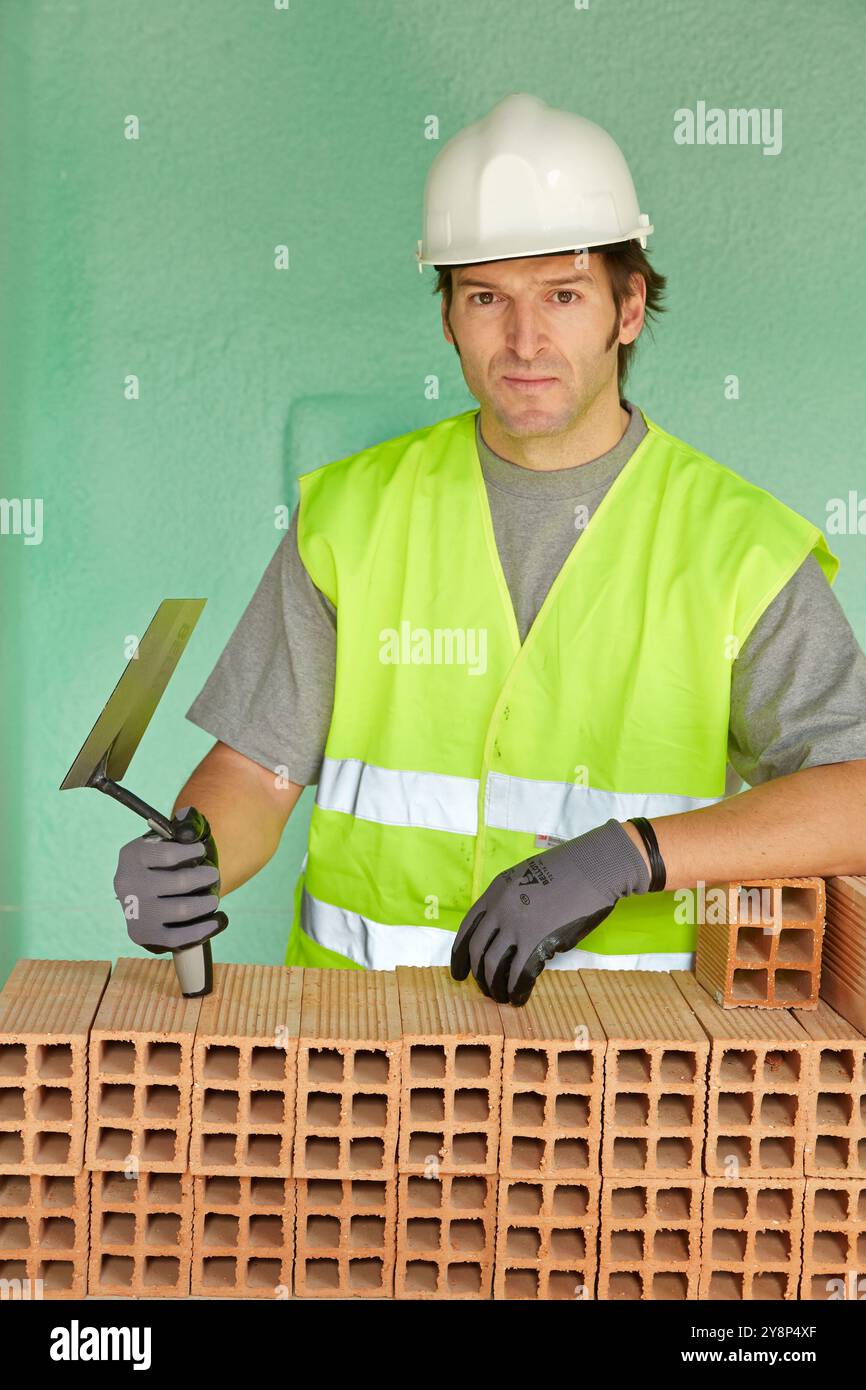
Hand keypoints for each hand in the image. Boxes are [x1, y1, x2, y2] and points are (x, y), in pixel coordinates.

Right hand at [113, 805, 227, 953]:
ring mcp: (134, 913)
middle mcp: (127, 884)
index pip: (168, 855)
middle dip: (204, 878)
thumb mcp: (169, 840)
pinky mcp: (144, 935)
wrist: (147, 894)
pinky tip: (218, 920)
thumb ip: (183, 826)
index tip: (202, 851)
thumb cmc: (164, 862)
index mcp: (132, 855)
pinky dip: (205, 929)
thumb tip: (188, 816)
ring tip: (213, 898)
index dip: (191, 852)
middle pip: (178, 883)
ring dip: (206, 903)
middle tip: (213, 875)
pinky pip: (180, 937)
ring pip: (182, 910)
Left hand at [450, 818, 650, 1004]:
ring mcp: (517, 926)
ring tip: (502, 998)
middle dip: (479, 976)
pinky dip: (517, 989)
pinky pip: (520, 973)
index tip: (458, 973)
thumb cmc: (567, 872)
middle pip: (478, 951)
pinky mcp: (538, 941)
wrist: (593, 866)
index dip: (459, 956)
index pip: (467, 930)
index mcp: (495, 893)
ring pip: (494, 966)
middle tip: (484, 990)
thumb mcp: (526, 878)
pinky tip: (520, 997)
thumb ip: (511, 903)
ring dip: (496, 987)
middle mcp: (500, 910)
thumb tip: (508, 933)